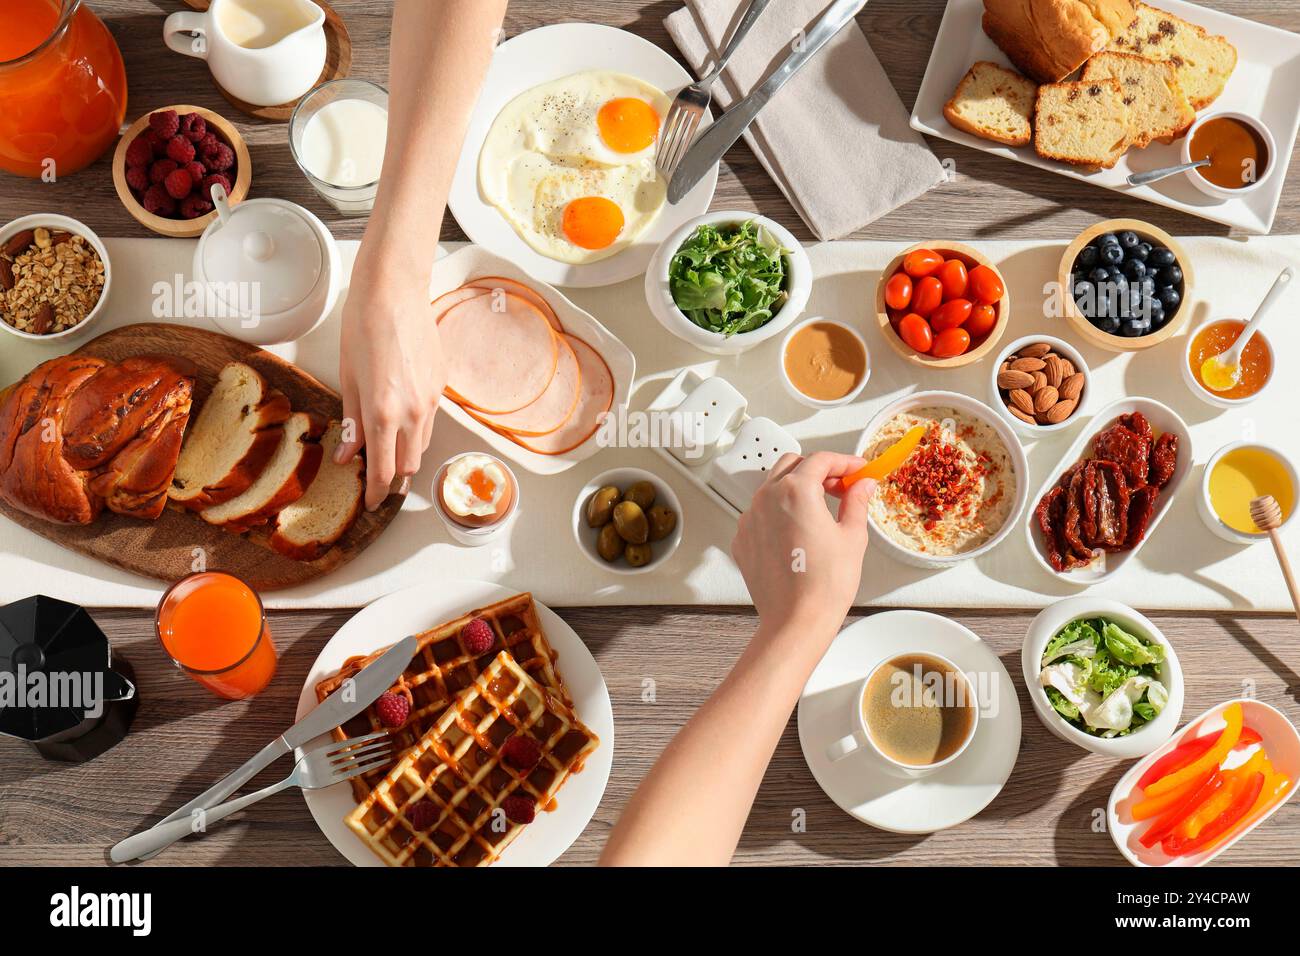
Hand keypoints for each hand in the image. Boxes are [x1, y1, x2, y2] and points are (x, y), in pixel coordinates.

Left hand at [336, 260, 445, 510]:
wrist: (395, 292)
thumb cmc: (363, 327)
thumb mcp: (349, 378)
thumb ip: (351, 422)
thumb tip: (346, 454)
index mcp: (384, 413)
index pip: (383, 470)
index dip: (377, 493)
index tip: (371, 503)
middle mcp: (413, 412)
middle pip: (408, 465)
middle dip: (393, 477)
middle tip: (377, 478)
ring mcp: (432, 399)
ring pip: (422, 445)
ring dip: (406, 453)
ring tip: (388, 447)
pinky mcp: (442, 385)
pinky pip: (431, 418)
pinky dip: (416, 426)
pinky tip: (402, 412)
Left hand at [730, 452, 875, 639]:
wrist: (796, 620)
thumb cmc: (824, 584)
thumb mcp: (852, 536)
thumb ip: (856, 502)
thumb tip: (863, 486)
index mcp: (796, 491)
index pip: (821, 460)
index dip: (844, 462)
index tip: (858, 470)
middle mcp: (766, 498)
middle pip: (792, 465)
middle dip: (818, 470)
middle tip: (841, 487)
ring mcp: (750, 518)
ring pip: (772, 487)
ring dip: (796, 489)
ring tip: (821, 508)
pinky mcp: (743, 539)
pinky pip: (760, 513)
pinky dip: (779, 512)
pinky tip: (798, 531)